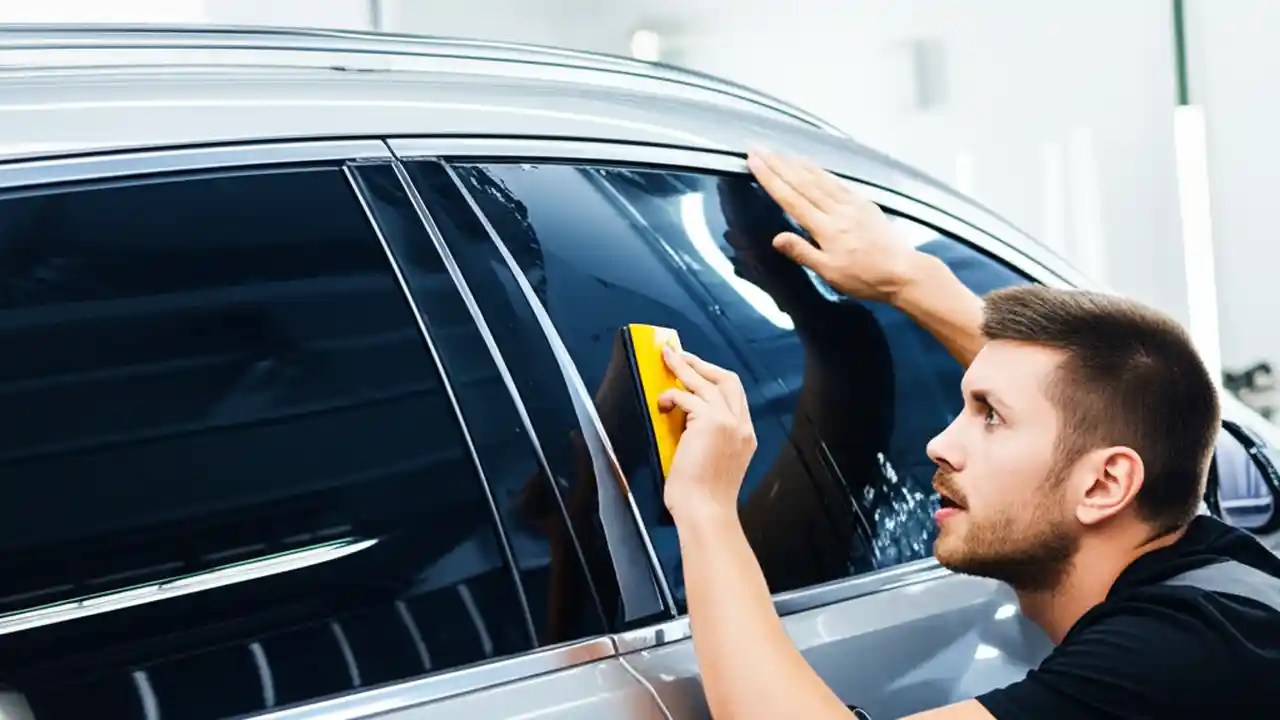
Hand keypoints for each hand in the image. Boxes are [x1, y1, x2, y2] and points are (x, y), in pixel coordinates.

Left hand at [658, 346, 756, 521]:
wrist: (705, 512)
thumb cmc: (703, 498)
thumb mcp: (714, 463)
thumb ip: (709, 440)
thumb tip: (687, 423)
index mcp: (745, 436)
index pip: (735, 397)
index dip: (715, 381)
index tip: (698, 374)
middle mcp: (741, 426)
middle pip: (727, 380)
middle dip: (703, 364)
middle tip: (681, 355)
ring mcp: (728, 422)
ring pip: (706, 382)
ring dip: (683, 367)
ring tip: (666, 358)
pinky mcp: (710, 422)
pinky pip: (686, 396)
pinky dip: (670, 396)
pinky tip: (661, 404)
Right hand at [747, 147, 923, 303]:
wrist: (904, 272)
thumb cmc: (865, 278)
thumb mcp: (830, 273)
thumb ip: (803, 253)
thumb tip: (777, 239)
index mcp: (826, 228)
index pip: (791, 199)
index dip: (771, 179)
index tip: (755, 162)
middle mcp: (838, 210)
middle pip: (802, 183)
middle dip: (778, 164)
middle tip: (760, 148)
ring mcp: (853, 204)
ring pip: (820, 179)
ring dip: (798, 164)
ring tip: (781, 152)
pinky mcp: (865, 204)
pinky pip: (838, 182)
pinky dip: (822, 171)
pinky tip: (814, 166)